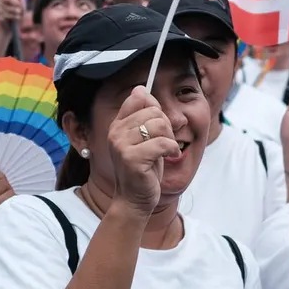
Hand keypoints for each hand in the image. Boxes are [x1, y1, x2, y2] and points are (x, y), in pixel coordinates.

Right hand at [108, 87, 179, 217]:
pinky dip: (172, 149)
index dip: (155, 108)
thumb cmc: (143, 169)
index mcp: (117, 125)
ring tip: (166, 150)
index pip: (138, 98)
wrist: (134, 200)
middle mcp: (116, 132)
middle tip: (165, 143)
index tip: (159, 125)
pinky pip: (163, 143)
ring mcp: (121, 145)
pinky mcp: (132, 159)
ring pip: (159, 125)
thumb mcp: (143, 138)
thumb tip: (141, 89)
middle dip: (167, 126)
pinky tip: (171, 157)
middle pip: (154, 111)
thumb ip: (144, 116)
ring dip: (170, 138)